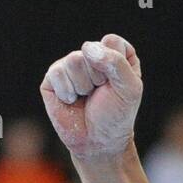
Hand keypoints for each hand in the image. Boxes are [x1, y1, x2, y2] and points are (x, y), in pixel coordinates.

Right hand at [40, 34, 142, 159]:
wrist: (97, 142)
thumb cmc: (116, 115)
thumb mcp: (129, 89)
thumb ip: (116, 63)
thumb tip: (87, 48)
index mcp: (116, 55)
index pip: (112, 41)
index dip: (116, 64)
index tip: (118, 84)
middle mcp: (92, 56)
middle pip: (91, 50)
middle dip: (99, 77)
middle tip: (100, 94)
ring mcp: (71, 65)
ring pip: (74, 60)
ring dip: (84, 85)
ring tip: (86, 97)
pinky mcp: (53, 76)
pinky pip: (57, 73)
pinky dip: (68, 92)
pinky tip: (72, 101)